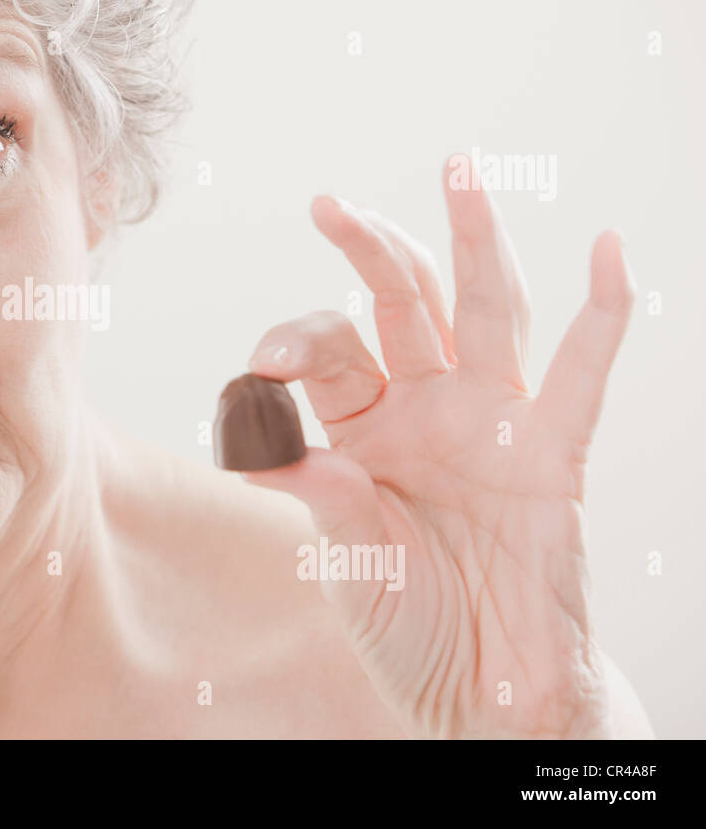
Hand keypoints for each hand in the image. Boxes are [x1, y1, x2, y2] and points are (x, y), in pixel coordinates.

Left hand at [244, 156, 637, 738]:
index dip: (295, 343)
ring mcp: (490, 420)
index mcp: (362, 424)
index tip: (264, 367)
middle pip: (402, 304)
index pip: (329, 349)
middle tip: (329, 204)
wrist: (479, 688)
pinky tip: (606, 247)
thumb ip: (306, 484)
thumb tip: (249, 430)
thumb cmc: (405, 620)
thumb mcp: (340, 550)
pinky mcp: (553, 452)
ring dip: (472, 239)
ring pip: (484, 309)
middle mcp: (426, 406)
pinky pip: (580, 373)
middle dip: (370, 250)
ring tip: (458, 167)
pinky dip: (601, 313)